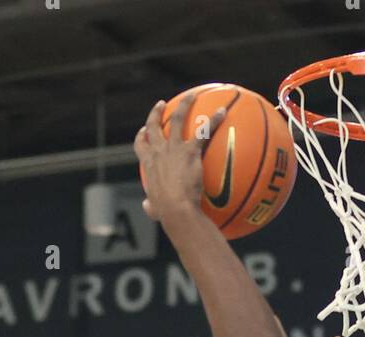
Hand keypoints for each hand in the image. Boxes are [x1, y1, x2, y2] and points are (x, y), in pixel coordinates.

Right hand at [135, 91, 223, 223]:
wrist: (176, 208)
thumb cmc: (166, 212)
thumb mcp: (154, 208)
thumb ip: (151, 205)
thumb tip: (149, 207)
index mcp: (148, 163)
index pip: (141, 144)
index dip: (142, 135)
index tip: (144, 130)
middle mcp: (158, 150)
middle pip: (155, 125)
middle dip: (157, 113)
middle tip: (161, 104)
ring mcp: (174, 148)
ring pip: (178, 119)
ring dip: (185, 104)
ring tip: (192, 96)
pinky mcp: (190, 151)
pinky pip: (204, 131)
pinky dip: (214, 120)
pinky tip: (223, 112)